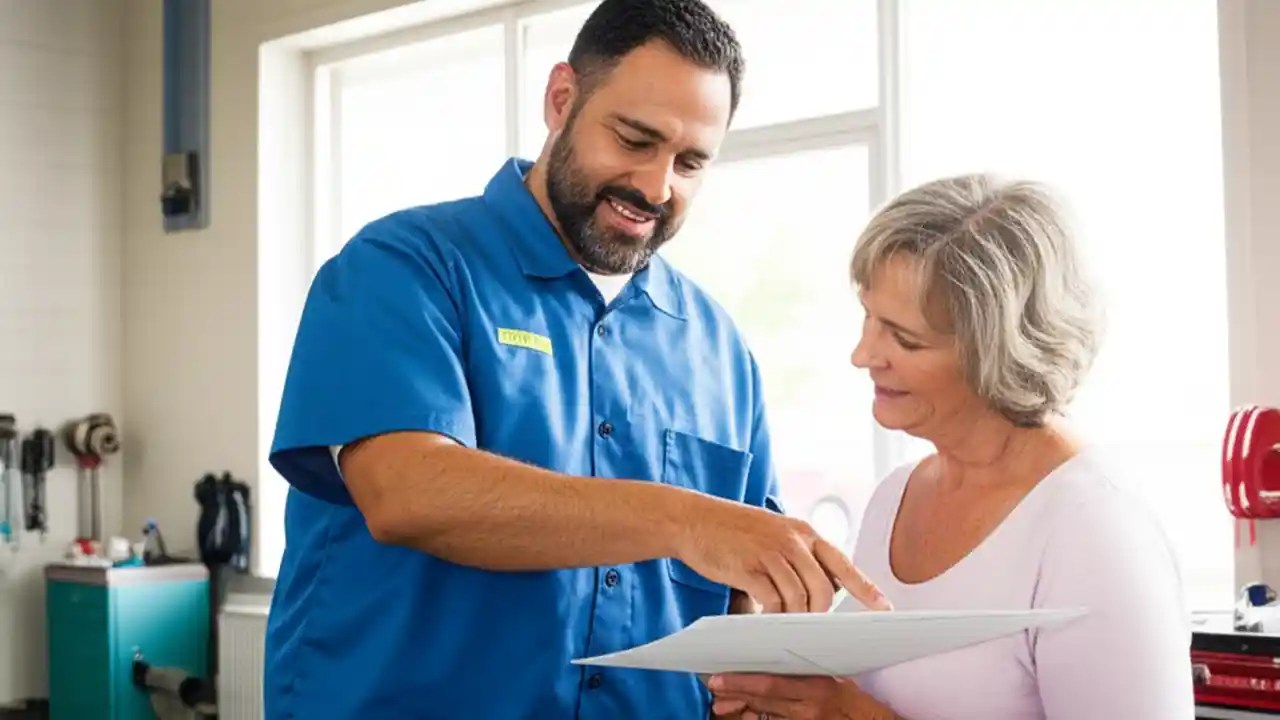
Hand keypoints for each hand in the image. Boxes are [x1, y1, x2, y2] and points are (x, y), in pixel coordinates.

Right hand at [675, 497, 890, 612]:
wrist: (693, 519)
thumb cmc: (734, 530)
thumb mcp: (774, 534)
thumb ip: (799, 557)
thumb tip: (822, 591)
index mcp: (804, 532)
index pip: (843, 563)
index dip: (865, 588)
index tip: (884, 607)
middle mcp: (793, 540)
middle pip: (823, 589)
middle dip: (820, 614)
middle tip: (809, 626)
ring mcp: (771, 553)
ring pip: (799, 599)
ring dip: (794, 618)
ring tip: (782, 624)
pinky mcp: (749, 568)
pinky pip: (772, 601)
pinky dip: (772, 615)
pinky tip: (763, 618)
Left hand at [708, 674, 896, 719]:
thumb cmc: (858, 703)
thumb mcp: (836, 681)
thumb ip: (806, 674)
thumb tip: (775, 664)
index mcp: (817, 688)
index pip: (770, 684)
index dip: (741, 682)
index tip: (718, 677)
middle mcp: (809, 709)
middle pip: (762, 701)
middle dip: (735, 694)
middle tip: (713, 687)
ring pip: (765, 716)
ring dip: (742, 710)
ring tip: (722, 705)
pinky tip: (745, 716)